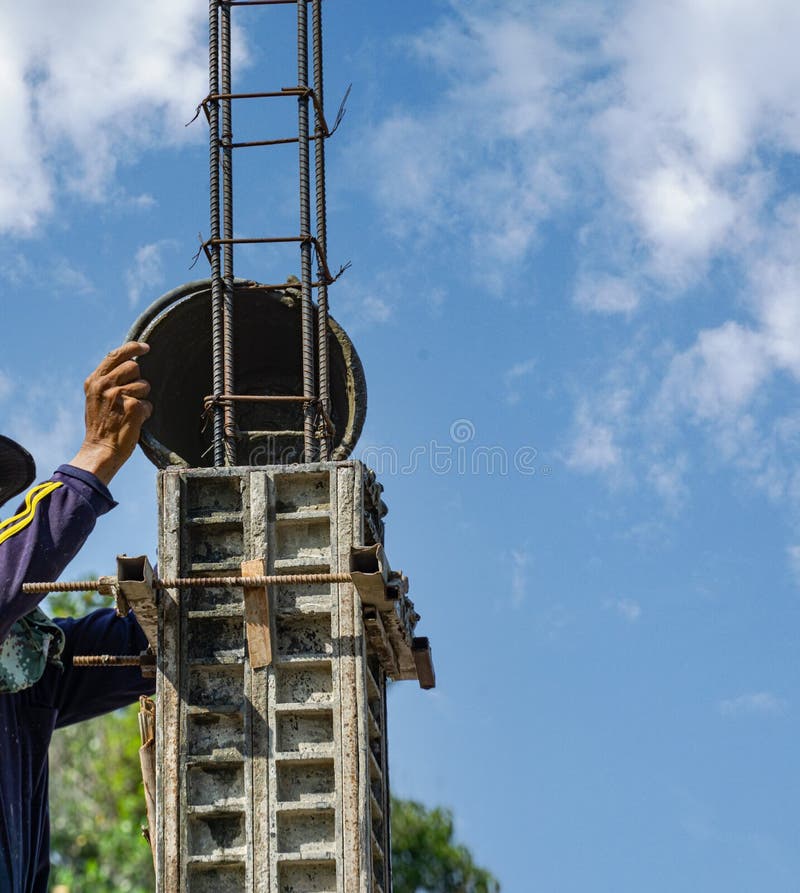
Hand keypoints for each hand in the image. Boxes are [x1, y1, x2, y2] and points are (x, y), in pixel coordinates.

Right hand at [68, 342, 152, 484]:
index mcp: (94, 381)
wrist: (99, 450)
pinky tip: (133, 422)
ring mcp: (118, 396)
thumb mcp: (95, 398)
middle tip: (130, 397)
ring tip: (128, 412)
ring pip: (144, 385)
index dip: (132, 348)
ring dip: (142, 399)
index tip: (145, 347)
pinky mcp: (132, 408)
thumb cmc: (100, 426)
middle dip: (137, 380)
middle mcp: (105, 385)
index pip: (115, 355)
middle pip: (134, 367)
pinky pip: (148, 404)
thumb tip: (130, 364)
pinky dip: (145, 414)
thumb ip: (108, 381)